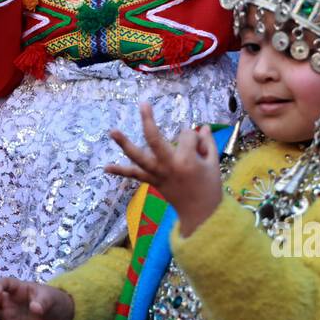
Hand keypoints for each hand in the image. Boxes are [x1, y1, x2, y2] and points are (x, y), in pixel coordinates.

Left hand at [105, 102, 222, 236]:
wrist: (201, 215)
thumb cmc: (210, 187)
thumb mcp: (213, 163)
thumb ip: (207, 143)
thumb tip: (202, 126)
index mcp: (187, 160)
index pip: (186, 135)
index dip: (195, 138)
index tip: (201, 147)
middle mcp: (168, 166)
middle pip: (155, 139)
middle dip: (148, 120)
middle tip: (143, 104)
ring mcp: (157, 174)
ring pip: (139, 157)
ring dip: (124, 144)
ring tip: (112, 131)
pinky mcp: (151, 182)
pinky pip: (134, 175)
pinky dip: (120, 171)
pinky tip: (106, 167)